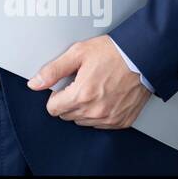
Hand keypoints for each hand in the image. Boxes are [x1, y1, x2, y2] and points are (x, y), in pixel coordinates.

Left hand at [26, 36, 150, 129]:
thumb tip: (35, 83)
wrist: (142, 57)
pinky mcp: (122, 121)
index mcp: (82, 95)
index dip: (55, 96)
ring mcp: (110, 118)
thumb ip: (53, 70)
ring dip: (83, 108)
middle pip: (67, 115)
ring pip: (83, 121)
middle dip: (68, 101)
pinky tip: (104, 97)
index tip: (63, 87)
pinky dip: (99, 114)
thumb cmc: (113, 53)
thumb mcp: (77, 53)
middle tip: (79, 84)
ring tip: (93, 89)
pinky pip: (101, 125)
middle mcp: (96, 111)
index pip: (53, 109)